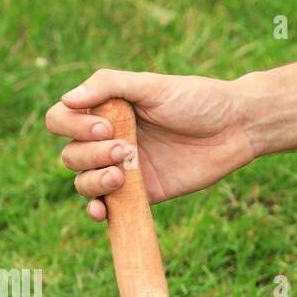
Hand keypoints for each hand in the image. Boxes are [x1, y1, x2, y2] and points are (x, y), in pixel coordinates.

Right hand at [45, 69, 255, 220]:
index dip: (71, 126)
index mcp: (105, 110)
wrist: (235, 128)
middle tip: (125, 148)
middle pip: (70, 155)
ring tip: (120, 175)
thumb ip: (109, 86)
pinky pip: (109, 208)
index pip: (61, 120)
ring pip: (83, 182)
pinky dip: (98, 211)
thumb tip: (68, 99)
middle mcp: (108, 140)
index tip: (105, 126)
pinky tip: (101, 211)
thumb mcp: (151, 85)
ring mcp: (123, 170)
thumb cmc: (195, 99)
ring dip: (92, 181)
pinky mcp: (142, 196)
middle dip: (89, 154)